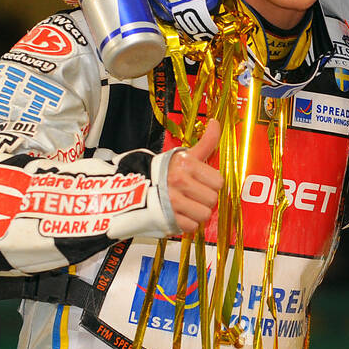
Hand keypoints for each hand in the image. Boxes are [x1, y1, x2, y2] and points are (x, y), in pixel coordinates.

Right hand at [166, 120, 222, 234]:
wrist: (130, 191)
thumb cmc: (161, 173)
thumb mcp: (183, 155)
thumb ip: (205, 142)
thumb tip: (216, 122)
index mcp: (186, 164)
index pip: (219, 181)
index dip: (211, 184)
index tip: (201, 182)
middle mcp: (179, 182)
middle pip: (213, 199)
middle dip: (205, 199)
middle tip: (192, 195)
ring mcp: (172, 202)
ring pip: (204, 215)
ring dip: (197, 213)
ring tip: (186, 206)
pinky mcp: (167, 219)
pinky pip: (192, 226)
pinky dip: (186, 223)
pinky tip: (178, 214)